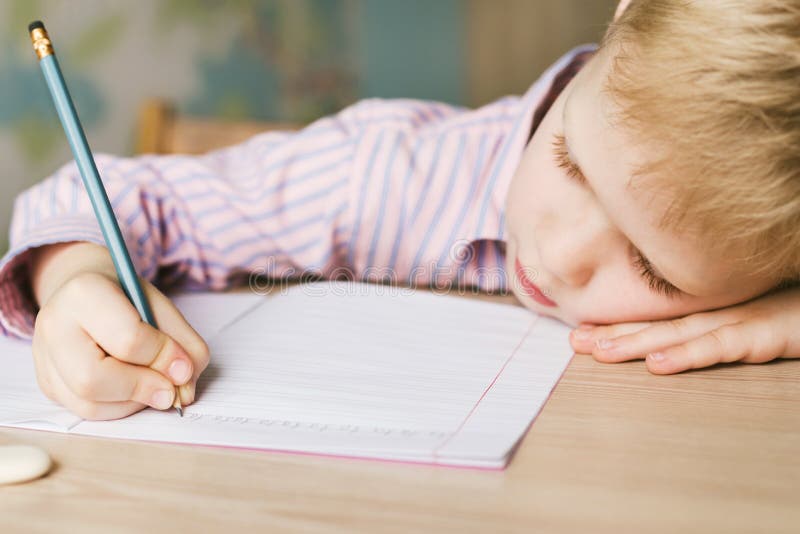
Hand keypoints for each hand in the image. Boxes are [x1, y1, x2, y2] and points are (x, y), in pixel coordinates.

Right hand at [30, 243, 208, 419]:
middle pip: (93, 379)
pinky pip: (85, 411)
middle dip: (141, 388)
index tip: (184, 366)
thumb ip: (183, 343)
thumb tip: (184, 388)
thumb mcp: (162, 308)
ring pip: (87, 403)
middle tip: (170, 391)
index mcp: (85, 292)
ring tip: (153, 385)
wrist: (86, 295)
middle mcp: (55, 324)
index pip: (127, 338)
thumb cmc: (127, 299)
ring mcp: (44, 357)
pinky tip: (133, 390)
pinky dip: (119, 407)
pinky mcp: (47, 382)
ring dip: (132, 402)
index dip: (162, 357)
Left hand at [569, 286, 799, 373]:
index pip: (658, 317)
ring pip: (677, 333)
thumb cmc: (796, 310)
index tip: (581, 331)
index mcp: (712, 308)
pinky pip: (719, 347)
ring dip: (636, 342)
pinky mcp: (764, 334)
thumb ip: (716, 328)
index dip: (620, 323)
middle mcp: (719, 310)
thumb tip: (671, 345)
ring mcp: (740, 319)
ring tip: (600, 352)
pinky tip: (658, 364)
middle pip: (658, 323)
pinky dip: (687, 355)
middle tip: (575, 341)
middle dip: (614, 332)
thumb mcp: (751, 319)